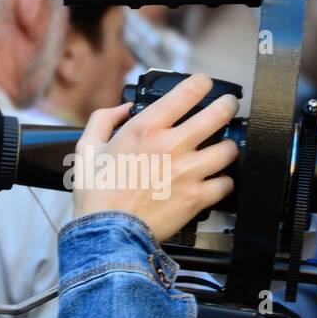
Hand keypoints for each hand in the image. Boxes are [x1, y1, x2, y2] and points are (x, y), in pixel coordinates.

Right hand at [71, 72, 238, 241]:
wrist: (108, 234)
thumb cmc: (97, 196)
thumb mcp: (87, 149)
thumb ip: (103, 120)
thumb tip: (122, 108)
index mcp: (146, 129)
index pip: (186, 92)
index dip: (201, 83)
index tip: (204, 83)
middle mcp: (171, 145)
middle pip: (217, 114)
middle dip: (227, 106)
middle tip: (229, 106)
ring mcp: (188, 171)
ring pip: (228, 149)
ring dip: (227, 148)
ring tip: (224, 149)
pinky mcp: (197, 197)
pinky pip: (225, 183)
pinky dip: (223, 182)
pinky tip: (217, 181)